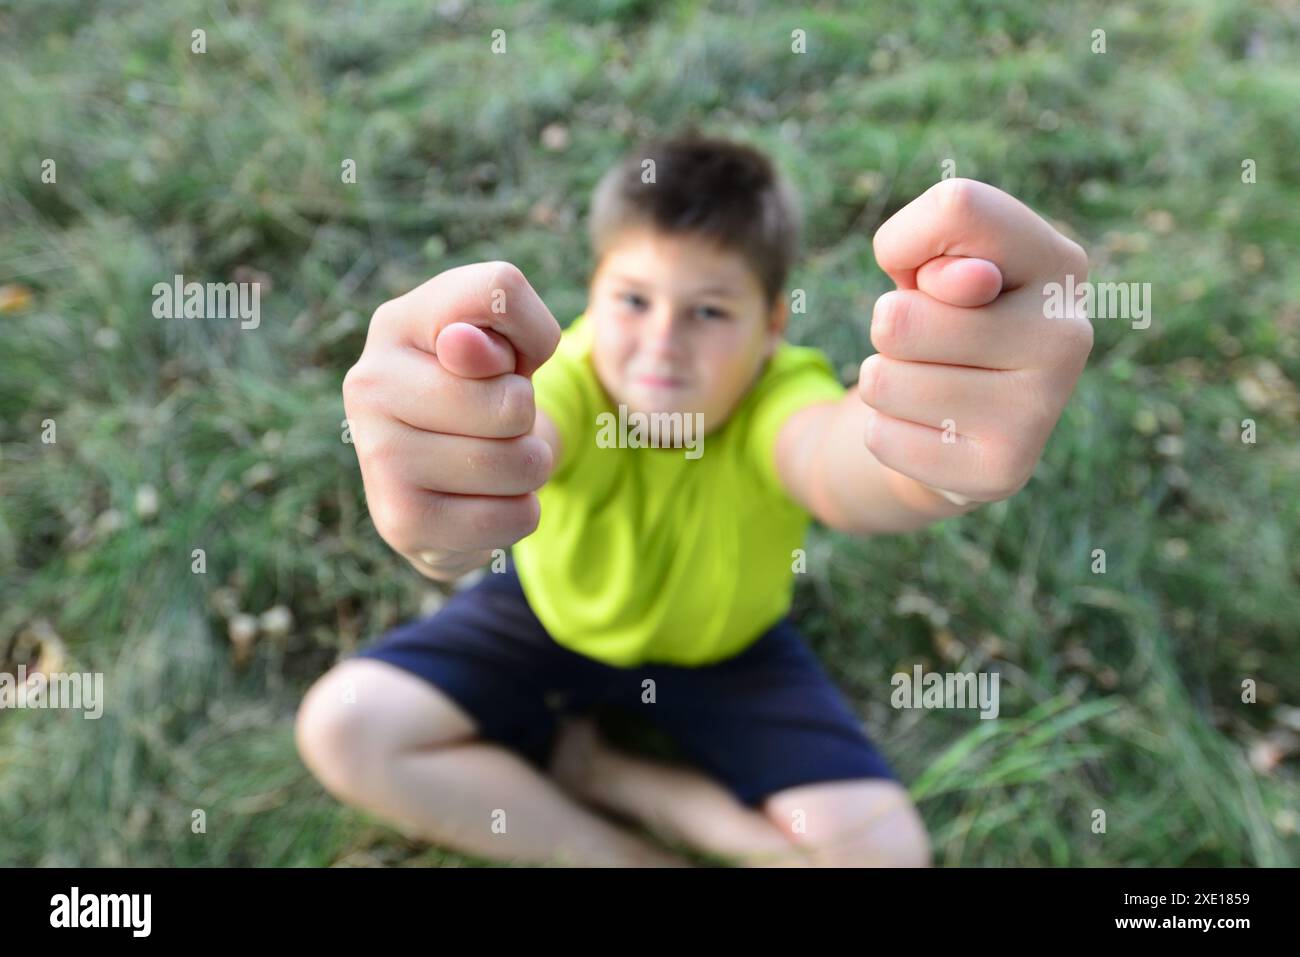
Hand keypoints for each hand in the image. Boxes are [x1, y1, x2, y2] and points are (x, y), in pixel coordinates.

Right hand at [342, 261, 560, 578]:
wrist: (448, 481)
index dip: (530, 332)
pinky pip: (511, 517)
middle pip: (513, 402)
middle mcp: (370, 381)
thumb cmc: (487, 392)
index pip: (497, 292)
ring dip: (529, 467)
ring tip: (493, 458)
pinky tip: (483, 500)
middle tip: (497, 420)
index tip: (506, 358)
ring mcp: (377, 454)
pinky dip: (518, 512)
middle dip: (528, 417)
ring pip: (518, 463)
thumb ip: (509, 320)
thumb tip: (463, 345)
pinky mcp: (398, 521)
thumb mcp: (512, 342)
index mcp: (399, 321)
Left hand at [860, 178, 1093, 504]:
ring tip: (927, 385)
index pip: (958, 207)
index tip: (926, 274)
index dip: (908, 241)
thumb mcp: (926, 269)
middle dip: (886, 329)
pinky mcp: (1004, 471)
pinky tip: (930, 430)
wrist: (958, 429)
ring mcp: (1043, 408)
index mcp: (1059, 263)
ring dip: (882, 382)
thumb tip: (966, 282)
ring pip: (884, 381)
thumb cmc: (940, 323)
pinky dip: (885, 431)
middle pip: (898, 317)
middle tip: (927, 345)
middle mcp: (1069, 333)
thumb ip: (932, 245)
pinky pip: (882, 437)